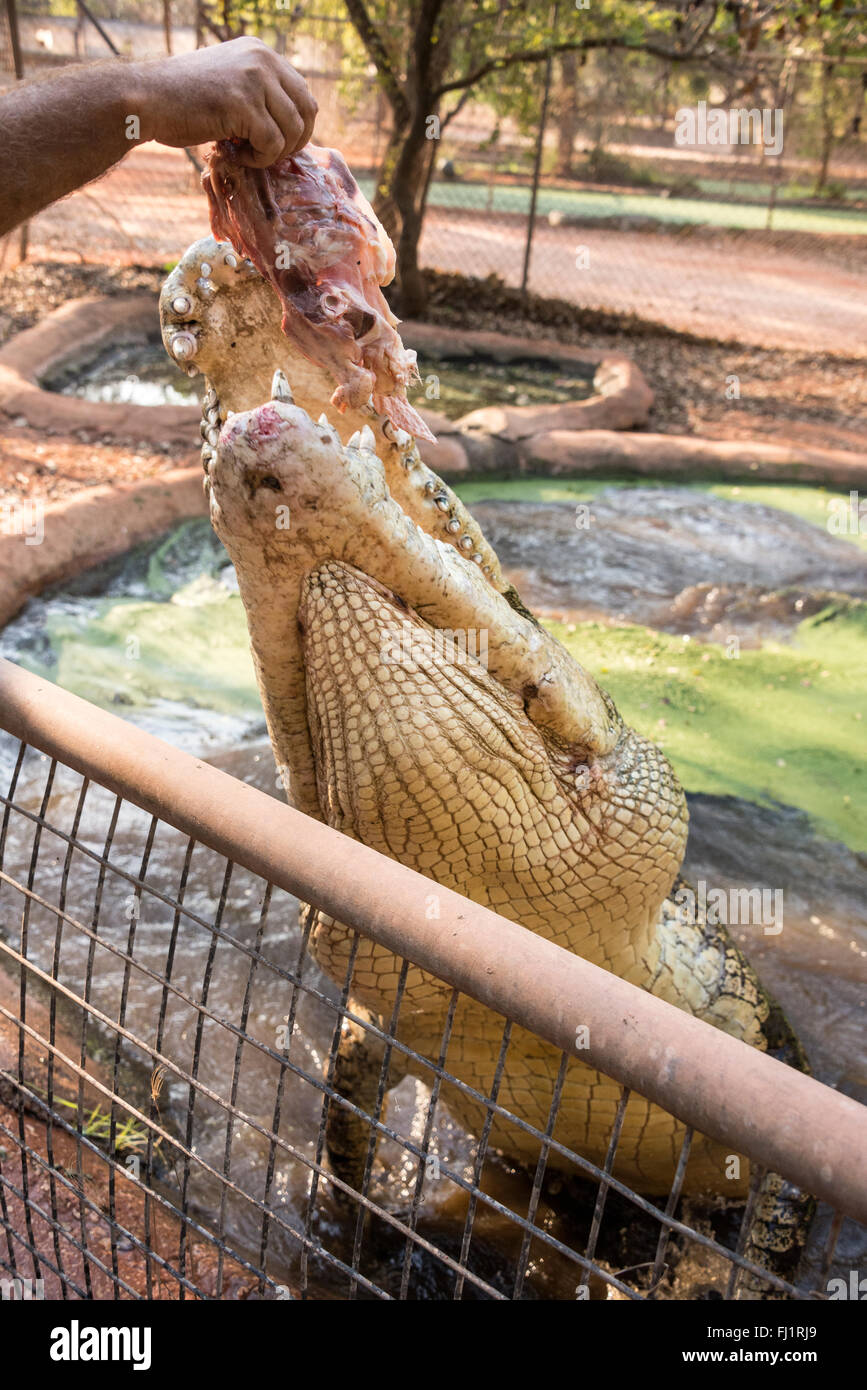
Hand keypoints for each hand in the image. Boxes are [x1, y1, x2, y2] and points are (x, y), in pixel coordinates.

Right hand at [135, 37, 316, 166]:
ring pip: (293, 130)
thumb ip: (257, 92)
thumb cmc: (180, 99)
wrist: (145, 98)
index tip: (275, 142)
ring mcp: (255, 80)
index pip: (302, 92)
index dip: (296, 125)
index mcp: (261, 52)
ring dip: (274, 152)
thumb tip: (290, 123)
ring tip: (247, 154)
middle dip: (294, 141)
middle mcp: (262, 60)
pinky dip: (259, 159)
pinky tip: (237, 155)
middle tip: (268, 155)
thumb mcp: (227, 83)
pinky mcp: (244, 105)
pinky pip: (272, 145)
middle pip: (307, 110)